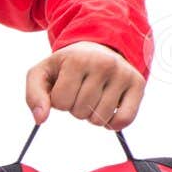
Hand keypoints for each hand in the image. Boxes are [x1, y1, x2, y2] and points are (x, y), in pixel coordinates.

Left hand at [24, 41, 145, 130]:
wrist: (98, 48)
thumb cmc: (67, 65)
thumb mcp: (43, 73)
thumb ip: (34, 95)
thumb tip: (40, 119)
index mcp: (77, 59)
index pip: (60, 103)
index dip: (58, 101)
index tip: (64, 87)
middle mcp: (103, 64)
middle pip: (80, 112)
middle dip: (75, 107)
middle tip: (80, 90)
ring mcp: (123, 73)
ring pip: (100, 119)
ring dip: (92, 116)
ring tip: (93, 96)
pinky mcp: (138, 84)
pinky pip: (124, 120)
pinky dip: (113, 124)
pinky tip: (107, 110)